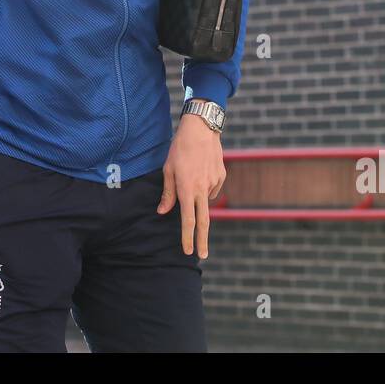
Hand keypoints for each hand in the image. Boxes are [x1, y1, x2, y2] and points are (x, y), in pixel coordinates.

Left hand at [157, 112, 226, 257]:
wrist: (201, 128)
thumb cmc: (180, 149)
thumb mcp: (168, 170)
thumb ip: (168, 193)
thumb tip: (163, 212)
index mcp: (187, 189)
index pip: (187, 220)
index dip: (187, 237)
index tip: (188, 251)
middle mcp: (202, 189)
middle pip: (204, 221)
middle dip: (203, 240)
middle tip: (203, 255)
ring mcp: (214, 183)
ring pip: (205, 199)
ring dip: (198, 196)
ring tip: (191, 173)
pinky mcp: (221, 176)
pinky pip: (212, 188)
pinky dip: (205, 185)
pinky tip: (201, 170)